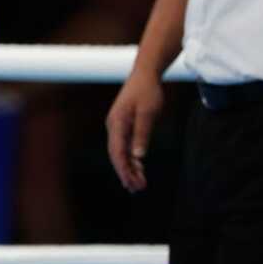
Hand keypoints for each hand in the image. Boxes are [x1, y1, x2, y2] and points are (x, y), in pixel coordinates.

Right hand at [105, 70, 163, 192]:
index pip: (117, 152)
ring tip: (139, 184)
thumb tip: (138, 156)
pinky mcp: (124, 126)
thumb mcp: (148, 112)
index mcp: (117, 123)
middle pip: (117, 155)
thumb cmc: (147, 91)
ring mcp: (117, 127)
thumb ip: (142, 134)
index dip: (123, 169)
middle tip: (137, 189)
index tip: (131, 182)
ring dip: (129, 168)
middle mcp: (113, 127)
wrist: (145, 74)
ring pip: (121, 152)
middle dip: (126, 173)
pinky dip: (131, 159)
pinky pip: (125, 146)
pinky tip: (139, 169)